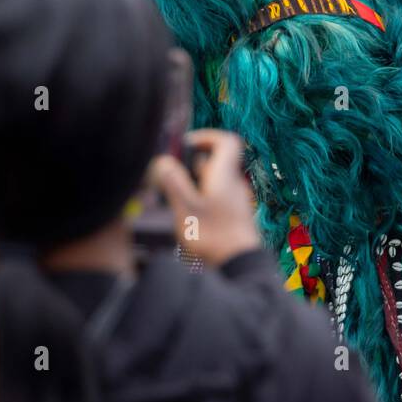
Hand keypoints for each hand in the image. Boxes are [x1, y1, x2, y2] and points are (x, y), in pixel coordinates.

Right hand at [146, 129, 259, 266]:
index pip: (227, 141)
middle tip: (174, 171)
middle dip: (193, 162)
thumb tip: (162, 161)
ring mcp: (235, 200)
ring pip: (216, 180)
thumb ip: (174, 183)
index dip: (208, 136)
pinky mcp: (233, 216)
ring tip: (176, 193)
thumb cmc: (214, 236)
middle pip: (218, 161)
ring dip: (196, 181)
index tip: (188, 142)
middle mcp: (233, 184)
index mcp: (224, 175)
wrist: (239, 264)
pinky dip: (202, 196)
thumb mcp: (186, 208)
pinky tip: (188, 212)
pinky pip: (217, 196)